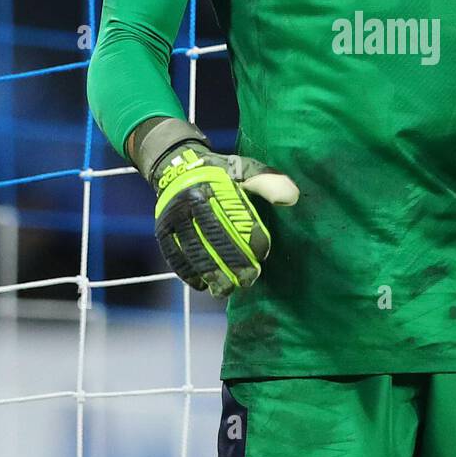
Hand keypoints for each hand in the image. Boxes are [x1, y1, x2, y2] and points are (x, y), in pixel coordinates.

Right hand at [151, 142, 298, 296]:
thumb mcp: (245, 169)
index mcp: (216, 184)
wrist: (176, 166)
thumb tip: (292, 198)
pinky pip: (174, 255)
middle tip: (249, 280)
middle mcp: (192, 199)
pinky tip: (203, 285)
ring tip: (227, 290)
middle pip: (214, 237)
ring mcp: (174, 215)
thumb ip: (268, 181)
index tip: (263, 254)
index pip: (235, 216)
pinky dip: (188, 273)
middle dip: (232, 262)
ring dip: (210, 273)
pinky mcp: (163, 228)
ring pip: (193, 249)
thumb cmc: (220, 172)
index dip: (251, 237)